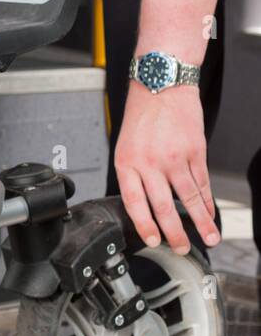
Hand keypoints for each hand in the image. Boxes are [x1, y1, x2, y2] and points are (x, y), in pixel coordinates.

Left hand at [115, 85, 220, 254]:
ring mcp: (174, 158)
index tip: (153, 241)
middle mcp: (150, 163)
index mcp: (127, 163)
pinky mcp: (195, 152)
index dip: (144, 225)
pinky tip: (209, 212)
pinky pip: (202, 182)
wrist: (161, 87)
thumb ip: (133, 175)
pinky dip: (207, 200)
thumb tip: (142, 203)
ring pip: (188, 198)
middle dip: (174, 232)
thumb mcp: (125, 147)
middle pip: (163, 206)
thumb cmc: (141, 117)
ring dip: (200, 221)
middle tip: (181, 247)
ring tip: (209, 237)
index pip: (134, 202)